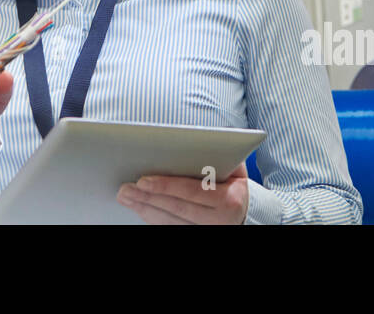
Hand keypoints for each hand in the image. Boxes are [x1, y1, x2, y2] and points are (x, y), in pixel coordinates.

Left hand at [116, 162, 248, 223]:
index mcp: (229, 200)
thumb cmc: (235, 180)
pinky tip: (139, 208)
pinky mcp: (197, 234)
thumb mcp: (233, 165)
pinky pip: (172, 229)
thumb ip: (215, 153)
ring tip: (125, 197)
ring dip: (144, 209)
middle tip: (125, 188)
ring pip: (171, 223)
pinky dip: (153, 218)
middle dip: (147, 198)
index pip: (191, 192)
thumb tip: (191, 138)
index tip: (143, 180)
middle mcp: (219, 221)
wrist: (249, 210)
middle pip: (176, 209)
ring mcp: (208, 230)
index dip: (165, 187)